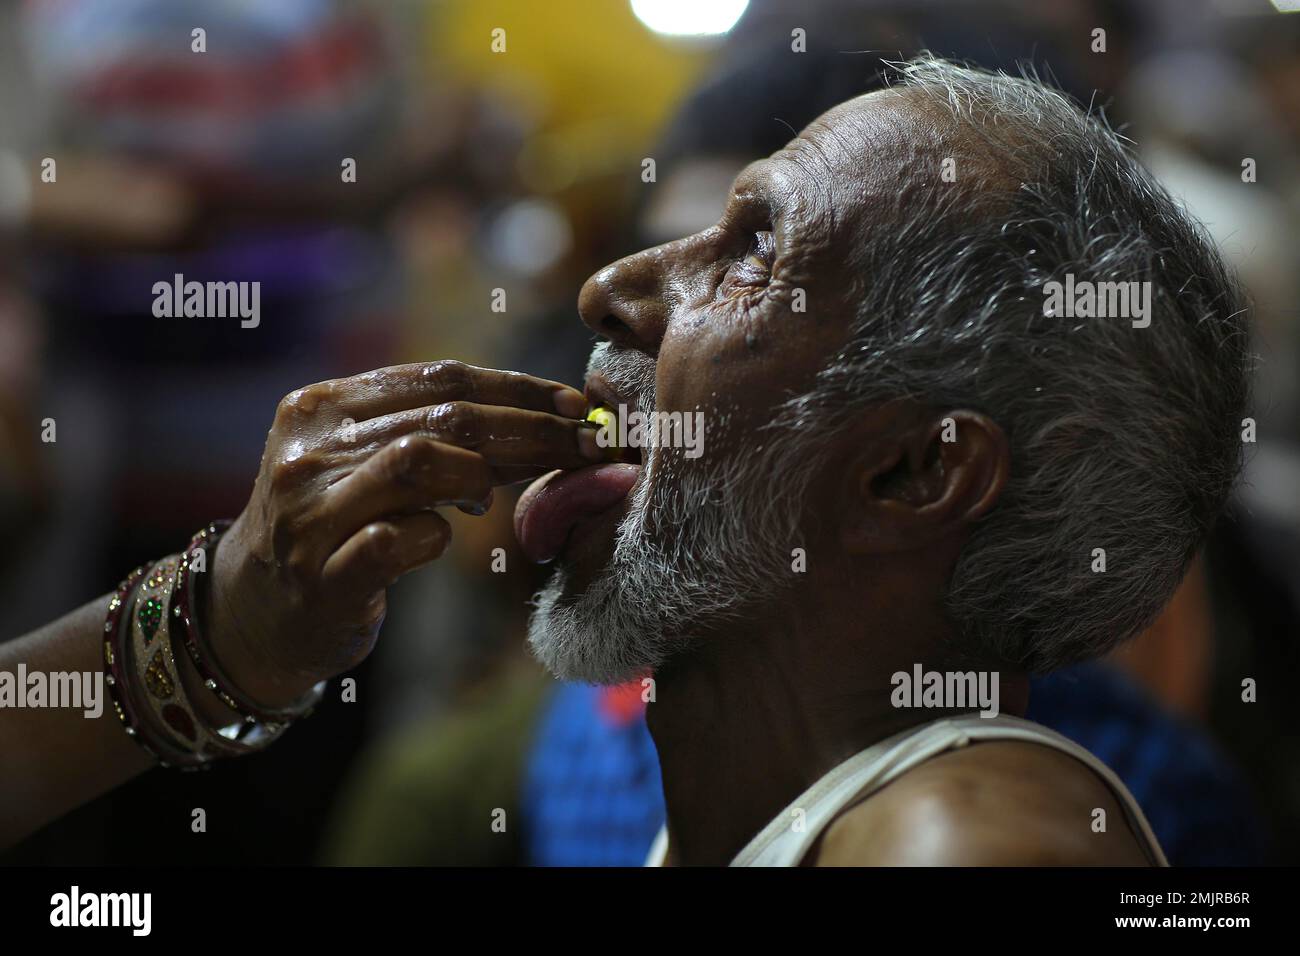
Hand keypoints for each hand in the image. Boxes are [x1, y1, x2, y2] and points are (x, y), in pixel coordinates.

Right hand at [206, 361, 596, 706]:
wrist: (251, 612)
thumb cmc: (331, 527)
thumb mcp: (363, 464)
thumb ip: (429, 434)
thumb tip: (543, 419)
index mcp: (322, 407)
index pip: (439, 378)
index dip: (518, 388)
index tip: (574, 406)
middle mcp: (308, 451)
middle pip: (443, 419)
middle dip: (530, 430)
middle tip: (586, 446)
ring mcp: (309, 513)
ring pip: (417, 462)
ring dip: (485, 475)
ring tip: (505, 493)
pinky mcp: (320, 576)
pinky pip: (397, 540)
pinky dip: (435, 537)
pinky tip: (443, 538)